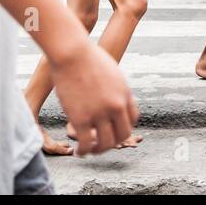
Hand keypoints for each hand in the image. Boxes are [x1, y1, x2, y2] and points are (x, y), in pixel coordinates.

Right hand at [49, 42, 138, 156]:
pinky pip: (86, 143)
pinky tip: (79, 152)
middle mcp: (116, 105)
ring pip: (106, 143)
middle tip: (103, 144)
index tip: (114, 129)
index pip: (132, 119)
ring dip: (99, 150)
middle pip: (122, 134)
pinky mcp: (81, 118)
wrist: (73, 53)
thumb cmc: (88, 58)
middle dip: (114, 142)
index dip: (123, 127)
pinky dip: (84, 151)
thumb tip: (116, 97)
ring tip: (91, 150)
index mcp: (125, 94)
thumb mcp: (112, 72)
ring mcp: (99, 113)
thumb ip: (116, 88)